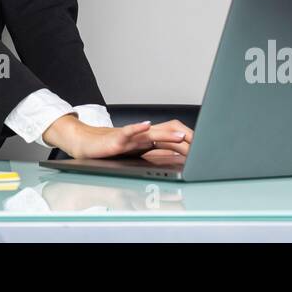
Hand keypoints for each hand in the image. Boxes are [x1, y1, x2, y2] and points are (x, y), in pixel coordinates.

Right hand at [43, 114, 192, 160]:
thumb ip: (154, 157)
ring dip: (166, 134)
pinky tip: (146, 126)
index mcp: (149, 140)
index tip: (205, 150)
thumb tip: (176, 164)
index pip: (173, 139)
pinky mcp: (116, 138)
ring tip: (181, 137)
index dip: (189, 144)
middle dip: (184, 140)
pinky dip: (137, 128)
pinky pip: (128, 132)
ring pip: (151, 132)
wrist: (86, 143)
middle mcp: (142, 136)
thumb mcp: (136, 155)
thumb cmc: (111, 148)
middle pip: (167, 134)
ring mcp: (130, 136)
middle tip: (200, 146)